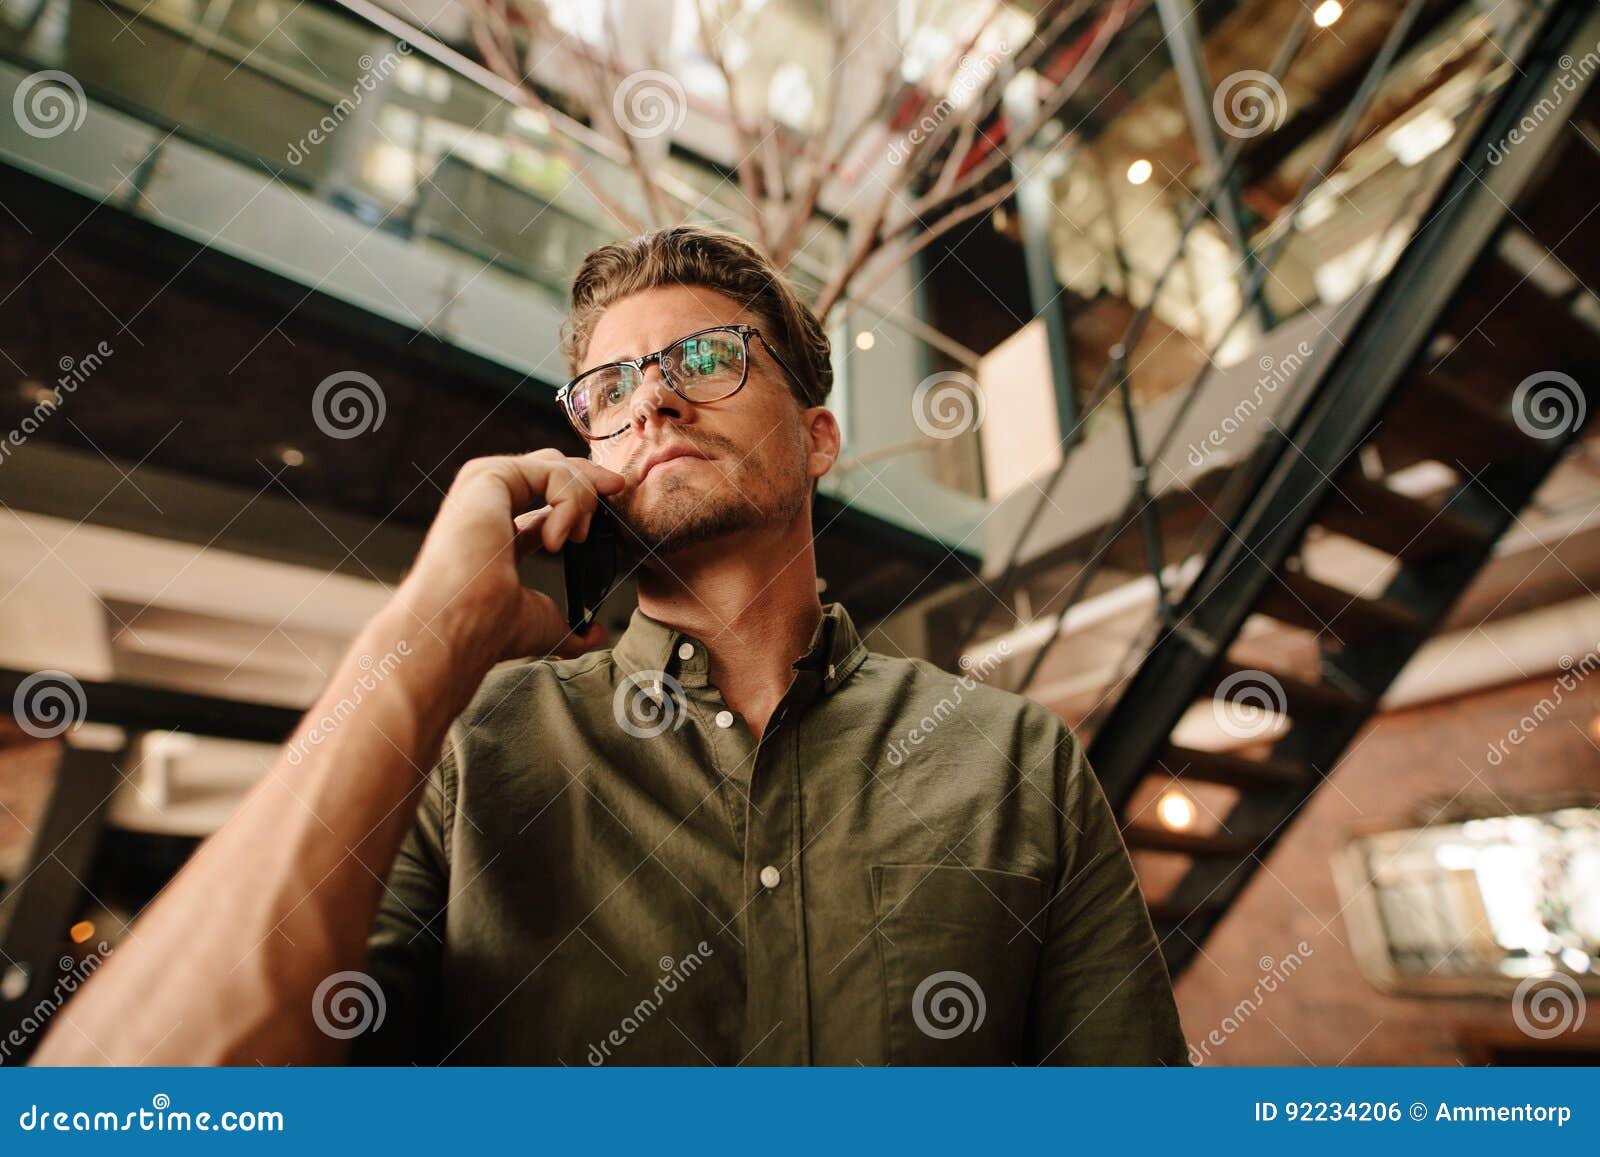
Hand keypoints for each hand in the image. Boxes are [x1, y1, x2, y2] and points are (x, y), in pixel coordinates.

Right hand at [394, 450, 626, 668]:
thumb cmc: (490, 629)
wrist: (462, 625)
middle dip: (589, 476)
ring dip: (581, 494)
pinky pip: (548, 470)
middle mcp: (487, 504)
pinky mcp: (486, 477)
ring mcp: (483, 488)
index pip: (544, 496)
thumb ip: (574, 624)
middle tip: (617, 489)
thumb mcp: (546, 622)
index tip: (610, 506)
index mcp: (497, 531)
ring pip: (552, 463)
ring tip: (579, 536)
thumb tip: (598, 635)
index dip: (580, 497)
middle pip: (549, 466)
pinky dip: (568, 498)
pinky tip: (558, 538)